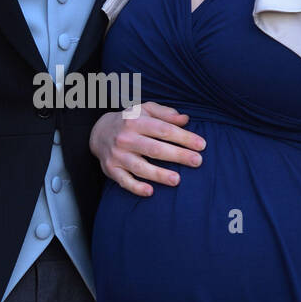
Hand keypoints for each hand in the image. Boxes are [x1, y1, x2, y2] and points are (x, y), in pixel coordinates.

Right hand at [89, 101, 205, 195]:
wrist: (98, 132)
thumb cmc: (129, 121)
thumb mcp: (145, 110)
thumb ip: (165, 113)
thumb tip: (185, 119)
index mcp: (135, 121)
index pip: (163, 130)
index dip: (184, 137)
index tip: (201, 145)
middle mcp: (125, 138)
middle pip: (154, 148)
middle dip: (177, 155)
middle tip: (197, 161)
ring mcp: (117, 155)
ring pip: (140, 167)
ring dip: (159, 174)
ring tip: (177, 180)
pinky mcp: (111, 169)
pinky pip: (124, 181)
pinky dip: (136, 187)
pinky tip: (150, 192)